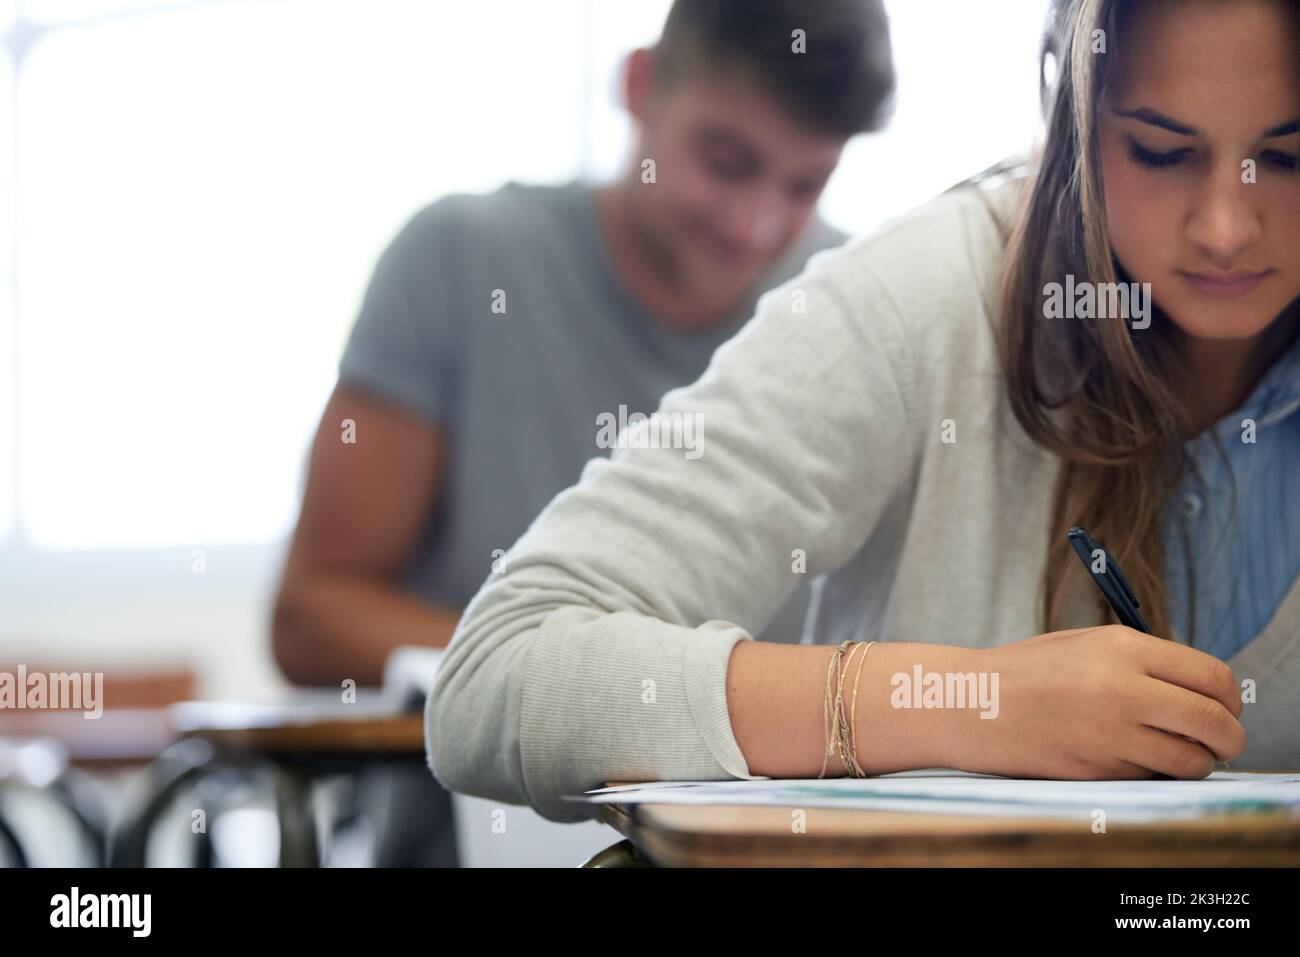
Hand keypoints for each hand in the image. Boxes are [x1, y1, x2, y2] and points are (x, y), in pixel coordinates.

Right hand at [953, 626, 1245, 778]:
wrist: (970, 702)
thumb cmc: (1029, 671)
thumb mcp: (1086, 644)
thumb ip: (1143, 661)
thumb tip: (1201, 690)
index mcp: (1123, 648)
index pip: (1212, 677)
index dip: (1229, 699)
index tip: (1224, 708)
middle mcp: (1123, 690)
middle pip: (1214, 723)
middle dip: (1228, 738)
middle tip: (1221, 742)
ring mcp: (1109, 734)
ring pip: (1190, 760)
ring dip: (1196, 762)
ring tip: (1180, 754)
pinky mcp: (1095, 770)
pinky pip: (1150, 778)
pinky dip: (1153, 774)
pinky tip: (1131, 759)